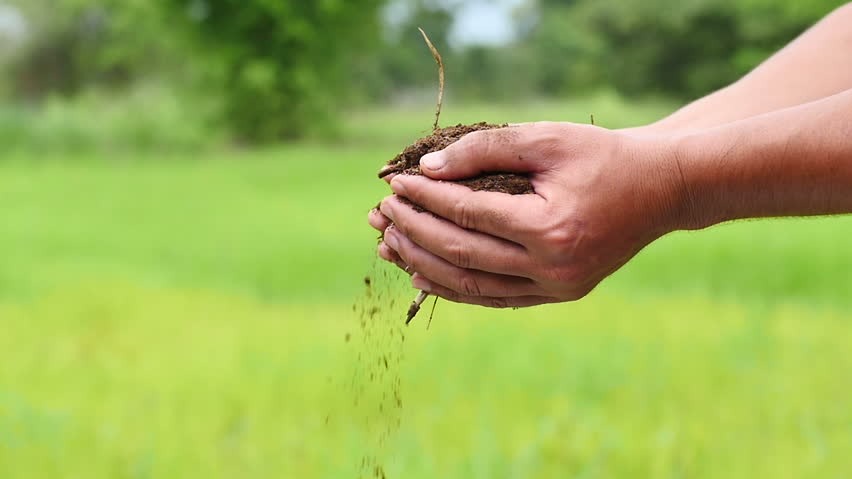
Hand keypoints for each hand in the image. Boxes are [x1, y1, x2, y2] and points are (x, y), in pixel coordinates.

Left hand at [368, 122, 684, 307]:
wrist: (659, 189)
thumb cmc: (603, 156)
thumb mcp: (547, 138)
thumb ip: (486, 148)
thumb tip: (427, 168)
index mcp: (550, 227)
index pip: (468, 214)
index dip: (425, 198)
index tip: (395, 182)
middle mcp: (552, 267)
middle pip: (462, 253)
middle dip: (414, 232)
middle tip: (382, 213)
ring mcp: (556, 288)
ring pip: (472, 285)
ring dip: (423, 265)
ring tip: (388, 245)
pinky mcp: (557, 295)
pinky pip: (493, 297)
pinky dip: (455, 287)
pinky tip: (422, 274)